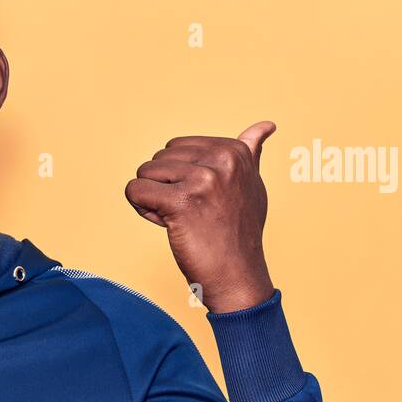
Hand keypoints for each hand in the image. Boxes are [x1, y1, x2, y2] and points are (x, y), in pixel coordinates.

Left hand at [125, 121, 277, 312]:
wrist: (237, 276)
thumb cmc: (239, 233)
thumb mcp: (252, 185)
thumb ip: (251, 154)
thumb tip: (266, 125)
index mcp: (235, 151)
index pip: (177, 147)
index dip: (179, 176)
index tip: (201, 199)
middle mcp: (222, 160)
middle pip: (158, 159)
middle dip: (163, 186)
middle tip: (190, 214)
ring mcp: (203, 179)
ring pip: (144, 173)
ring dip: (152, 199)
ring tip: (181, 220)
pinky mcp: (182, 201)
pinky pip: (134, 190)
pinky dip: (141, 209)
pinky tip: (165, 225)